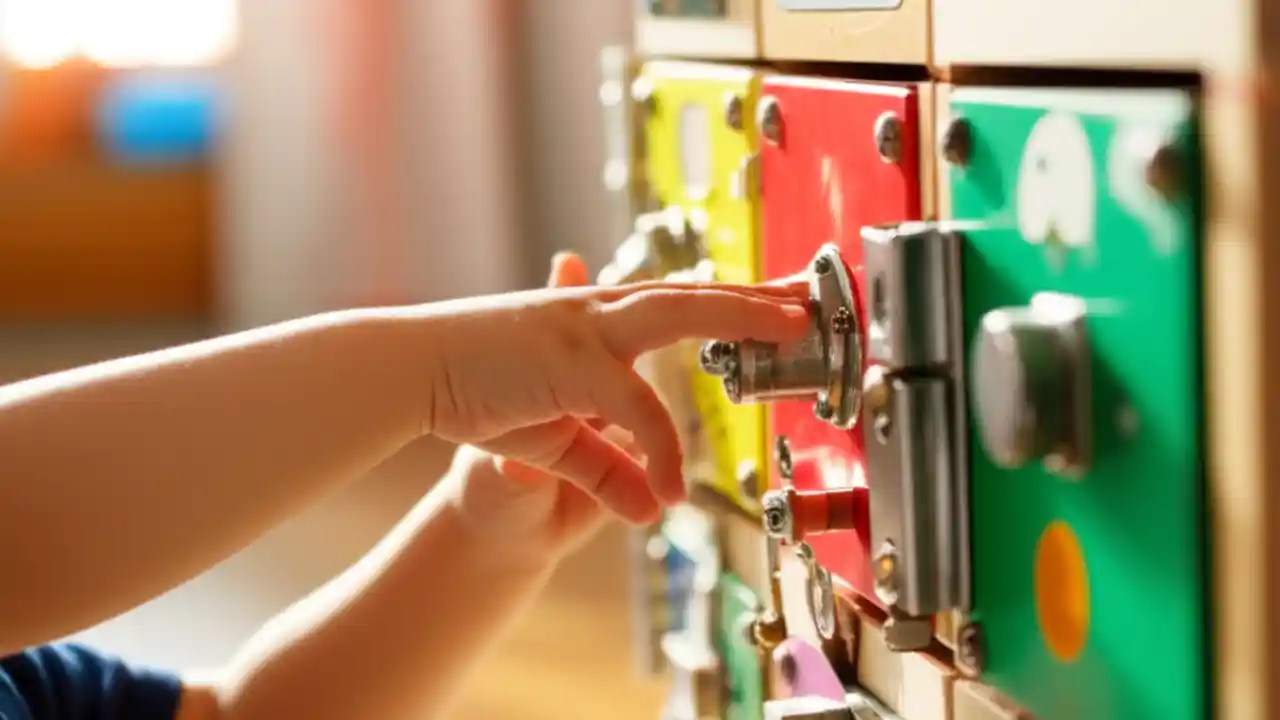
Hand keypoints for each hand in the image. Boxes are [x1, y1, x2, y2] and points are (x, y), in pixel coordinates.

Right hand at [412, 256, 808, 523]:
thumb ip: (610, 471)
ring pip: (678, 311)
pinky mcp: (568, 363)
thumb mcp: (558, 443)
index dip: (730, 300)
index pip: (679, 303)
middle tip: (809, 295)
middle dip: (755, 293)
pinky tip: (669, 489)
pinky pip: (632, 406)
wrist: (411, 373)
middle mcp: (599, 312)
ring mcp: (585, 329)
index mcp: (598, 320)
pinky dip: (657, 446)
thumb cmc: (482, 394)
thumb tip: (655, 509)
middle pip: (694, 293)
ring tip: (790, 324)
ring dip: (738, 312)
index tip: (775, 296)